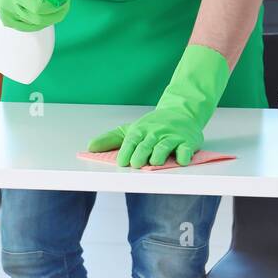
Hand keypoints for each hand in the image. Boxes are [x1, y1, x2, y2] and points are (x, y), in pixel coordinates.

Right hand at [0, 0, 69, 31]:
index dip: (54, 6)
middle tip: (65, 4)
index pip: (37, 5)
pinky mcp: (7, 20)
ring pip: (35, 25)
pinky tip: (46, 12)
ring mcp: (5, 14)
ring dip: (50, 18)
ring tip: (56, 6)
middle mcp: (7, 4)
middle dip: (57, 14)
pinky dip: (40, 22)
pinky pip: (28, 27)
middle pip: (38, 18)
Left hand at [87, 44, 228, 167]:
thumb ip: (111, 140)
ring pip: (164, 146)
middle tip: (136, 164)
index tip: (121, 163)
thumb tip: (90, 147)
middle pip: (146, 144)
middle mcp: (155, 133)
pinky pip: (185, 149)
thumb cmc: (152, 127)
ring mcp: (171, 137)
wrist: (181, 112)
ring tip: (154, 163)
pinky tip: (180, 160)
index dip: (126, 152)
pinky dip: (183, 155)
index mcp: (140, 131)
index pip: (131, 141)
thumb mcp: (131, 130)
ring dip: (159, 155)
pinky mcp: (187, 142)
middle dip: (140, 154)